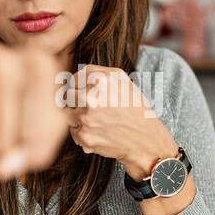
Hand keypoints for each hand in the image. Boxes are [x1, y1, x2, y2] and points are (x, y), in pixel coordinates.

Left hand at [65, 64, 178, 179]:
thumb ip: (99, 73)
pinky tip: (98, 132)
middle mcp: (92, 97)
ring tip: (96, 120)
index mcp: (101, 80)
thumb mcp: (124, 82)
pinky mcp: (84, 135)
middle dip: (76, 101)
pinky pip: (73, 130)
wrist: (146, 141)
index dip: (78, 85)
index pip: (75, 78)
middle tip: (90, 108)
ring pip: (68, 113)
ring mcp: (86, 117)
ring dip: (77, 117)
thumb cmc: (136, 110)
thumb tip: (75, 75)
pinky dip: (82, 132)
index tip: (82, 91)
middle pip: (69, 95)